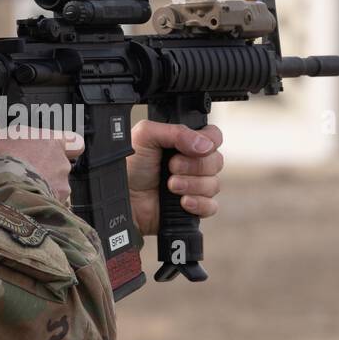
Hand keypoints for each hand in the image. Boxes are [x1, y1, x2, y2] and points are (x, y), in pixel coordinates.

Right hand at [0, 130, 84, 202]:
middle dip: (47, 174)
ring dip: (43, 192)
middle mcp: (61, 162)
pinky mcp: (57, 206)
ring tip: (20, 197)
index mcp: (49, 141)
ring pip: (57, 190)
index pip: (74, 142)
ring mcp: (62, 186)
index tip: (57, 153)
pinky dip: (41, 209)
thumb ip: (2, 141)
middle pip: (60, 168)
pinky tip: (24, 210)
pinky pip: (52, 208)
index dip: (66, 149)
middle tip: (25, 178)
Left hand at [126, 120, 223, 235]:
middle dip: (194, 165)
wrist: (122, 198)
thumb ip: (176, 131)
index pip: (214, 137)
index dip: (208, 141)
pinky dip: (198, 203)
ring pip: (214, 184)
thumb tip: (204, 144)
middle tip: (171, 166)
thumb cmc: (129, 166)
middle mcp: (192, 163)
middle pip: (216, 161)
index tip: (192, 148)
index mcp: (184, 143)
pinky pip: (211, 206)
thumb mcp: (146, 136)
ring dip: (192, 184)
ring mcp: (194, 186)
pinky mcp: (193, 208)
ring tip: (171, 186)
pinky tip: (182, 202)